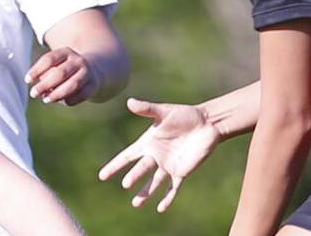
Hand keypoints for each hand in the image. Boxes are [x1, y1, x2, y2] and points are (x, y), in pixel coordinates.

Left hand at [25, 47, 99, 105]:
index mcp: (66, 52)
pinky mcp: (93, 85)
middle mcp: (78, 61)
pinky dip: (70, 99)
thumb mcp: (56, 65)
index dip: (37, 70)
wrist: (94, 69)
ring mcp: (87, 73)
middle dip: (45, 84)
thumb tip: (39, 91)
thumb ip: (46, 75)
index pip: (49, 59)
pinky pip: (81, 95)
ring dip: (57, 94)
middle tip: (33, 93)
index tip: (27, 80)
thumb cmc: (66, 69)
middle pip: (60, 73)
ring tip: (45, 100)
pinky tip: (61, 101)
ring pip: (72, 85)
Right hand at [98, 98, 220, 212]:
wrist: (207, 123)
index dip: (115, 166)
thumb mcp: (164, 112)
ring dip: (146, 192)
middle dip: (133, 177)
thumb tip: (130, 101)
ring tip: (136, 203)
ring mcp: (168, 166)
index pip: (127, 157)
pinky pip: (173, 188)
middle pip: (141, 170)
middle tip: (126, 184)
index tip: (102, 176)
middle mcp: (156, 156)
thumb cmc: (185, 115)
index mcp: (148, 143)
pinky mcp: (182, 172)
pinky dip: (167, 198)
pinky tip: (160, 208)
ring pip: (154, 183)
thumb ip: (147, 109)